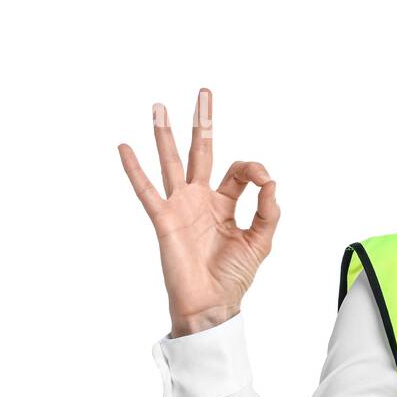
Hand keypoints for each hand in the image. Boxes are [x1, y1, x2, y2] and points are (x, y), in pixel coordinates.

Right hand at [117, 87, 279, 336]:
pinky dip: (135, 169)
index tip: (264, 179)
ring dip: (165, 134)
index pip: (238, 171)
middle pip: (201, 152)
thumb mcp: (261, 241)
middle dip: (202, 123)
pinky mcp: (164, 219)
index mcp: (226, 204)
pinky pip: (146, 190)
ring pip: (172, 162)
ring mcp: (181, 206)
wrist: (211, 304)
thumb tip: (271, 181)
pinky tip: (124, 146)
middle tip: (204, 93)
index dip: (253, 169)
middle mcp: (201, 199)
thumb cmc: (233, 276)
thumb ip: (269, 210)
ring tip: (159, 106)